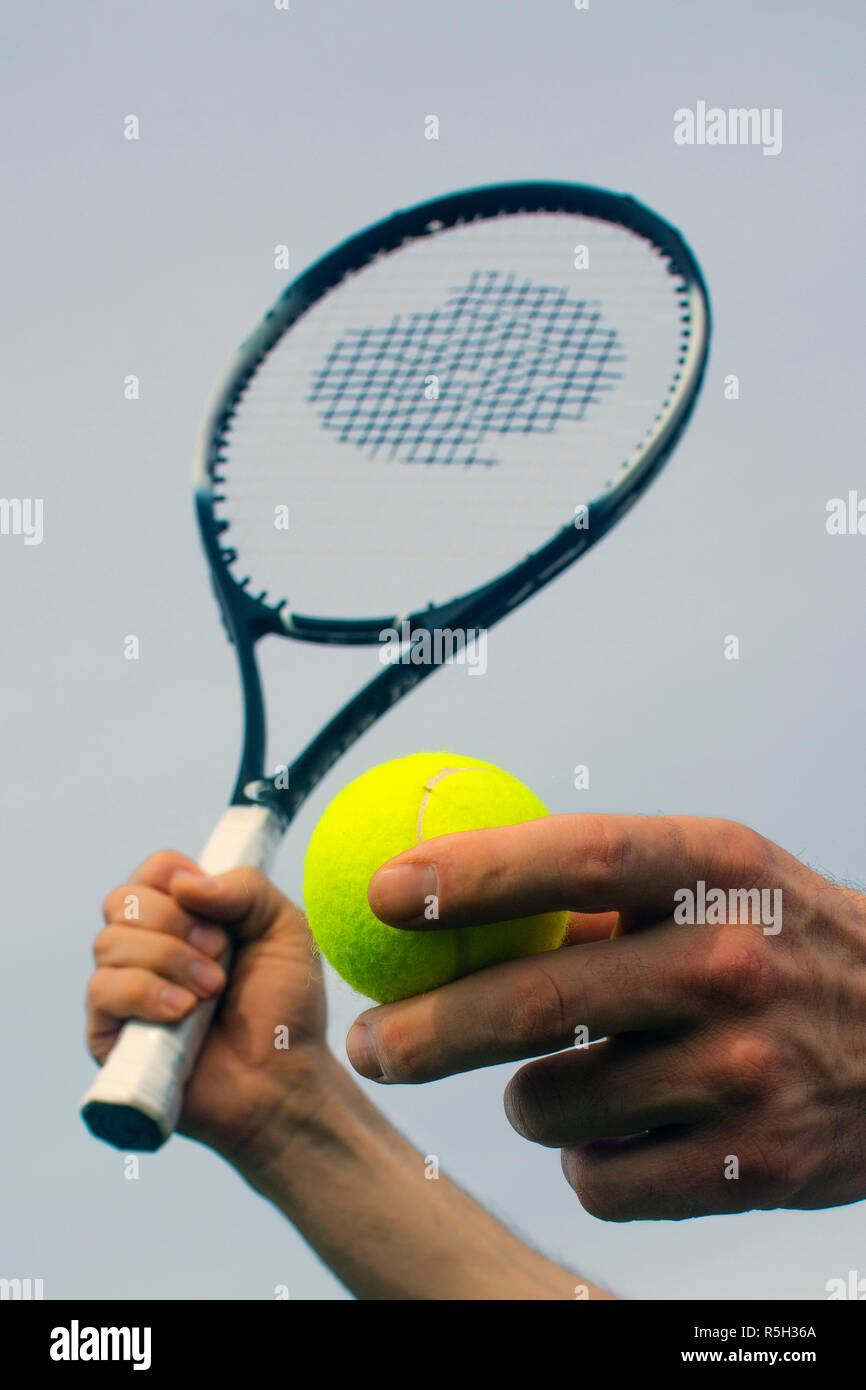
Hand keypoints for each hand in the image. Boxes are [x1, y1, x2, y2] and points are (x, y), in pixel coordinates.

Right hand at [86, 851, 326, 1163]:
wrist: (285, 1080)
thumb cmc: (287, 1008)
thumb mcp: (286, 928)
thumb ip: (246, 888)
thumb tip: (183, 882)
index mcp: (186, 918)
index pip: (153, 871)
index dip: (177, 878)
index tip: (216, 912)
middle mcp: (148, 949)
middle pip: (123, 900)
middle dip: (176, 923)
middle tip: (221, 955)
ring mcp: (125, 991)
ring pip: (110, 943)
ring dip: (169, 961)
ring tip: (212, 992)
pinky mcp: (110, 1035)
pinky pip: (102, 991)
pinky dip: (144, 993)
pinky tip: (182, 1012)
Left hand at [347, 814, 865, 1219]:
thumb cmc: (778, 938)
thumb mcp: (714, 876)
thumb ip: (598, 885)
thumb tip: (442, 884)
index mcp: (715, 869)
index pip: (577, 859)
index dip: (471, 875)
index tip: (382, 893)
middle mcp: (731, 965)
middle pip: (536, 1000)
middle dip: (423, 1030)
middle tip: (368, 1042)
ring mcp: (746, 1070)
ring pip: (550, 1104)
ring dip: (522, 1100)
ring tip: (561, 1079)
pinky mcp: (755, 1166)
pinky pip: (600, 1177)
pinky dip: (584, 1158)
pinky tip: (624, 1128)